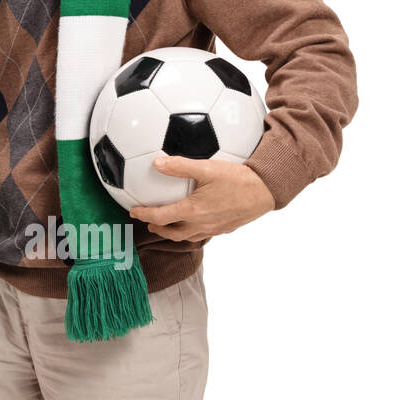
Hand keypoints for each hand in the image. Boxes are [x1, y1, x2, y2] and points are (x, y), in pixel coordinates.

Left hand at [128, 156, 275, 242]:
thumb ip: (180, 166)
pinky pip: (203, 234)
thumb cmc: (238, 179)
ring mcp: (215, 228)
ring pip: (189, 237)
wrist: (267, 190)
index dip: (144, 215)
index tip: (133, 211)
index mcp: (193, 211)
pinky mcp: (226, 228)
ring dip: (174, 233)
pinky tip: (194, 222)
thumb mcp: (207, 168)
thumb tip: (157, 163)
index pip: (161, 217)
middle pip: (173, 233)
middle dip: (158, 229)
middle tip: (148, 223)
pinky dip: (192, 231)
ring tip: (166, 226)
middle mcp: (202, 224)